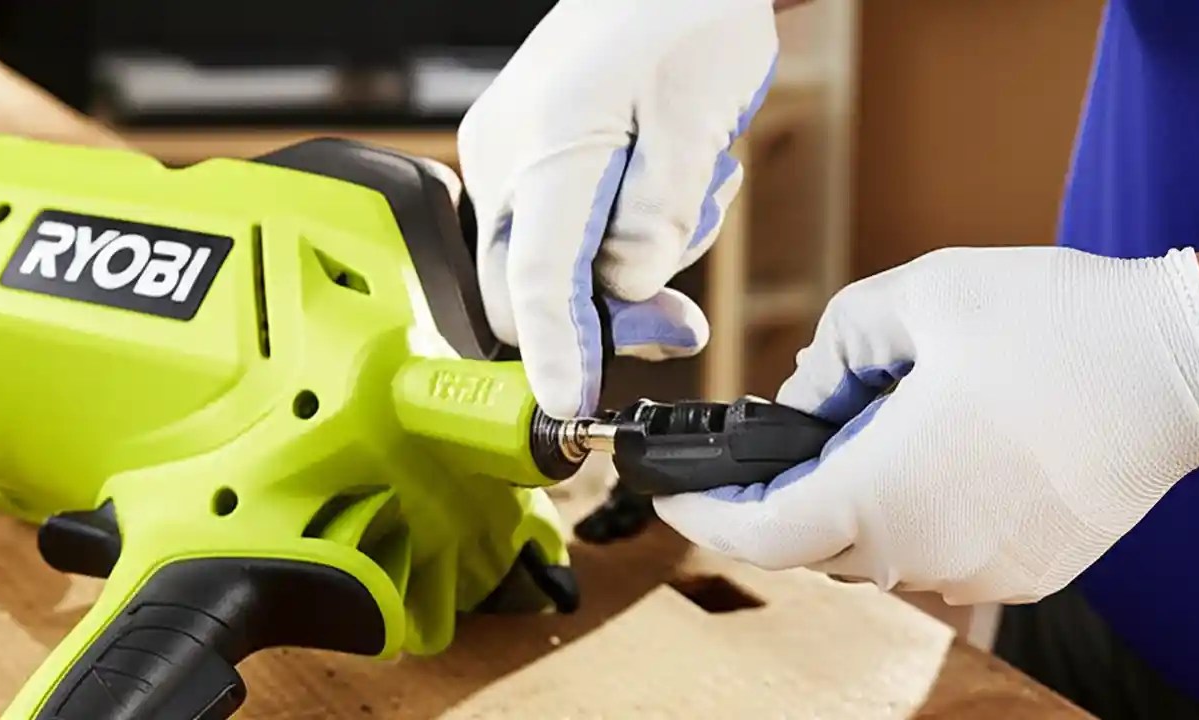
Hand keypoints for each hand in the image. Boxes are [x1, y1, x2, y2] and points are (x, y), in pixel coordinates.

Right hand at [458, 0, 778, 417]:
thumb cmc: (687, 24)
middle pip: (528, 289)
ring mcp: (504, 159)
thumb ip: (656, 227)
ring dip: (625, 268)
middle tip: (680, 317)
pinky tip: (665, 187)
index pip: (537, 278)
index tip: (569, 407)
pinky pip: (557, 237)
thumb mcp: (695, 131)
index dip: (555, 353)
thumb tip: (626, 295)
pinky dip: (613, 239)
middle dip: (605, 315)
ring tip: (690, 199)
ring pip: (549, 269)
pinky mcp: (521, 163)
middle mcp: (503, 157)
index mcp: (545, 144)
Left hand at [655, 246, 1198, 604]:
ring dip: (845, 503)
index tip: (671, 493)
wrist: (1185, 365)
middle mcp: (922, 553)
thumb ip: (834, 346)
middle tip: (770, 444)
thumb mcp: (916, 298)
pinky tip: (927, 458)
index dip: (702, 515)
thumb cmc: (1055, 326)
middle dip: (775, 499)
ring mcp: (976, 573)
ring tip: (862, 435)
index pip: (757, 535)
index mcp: (881, 494)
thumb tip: (805, 393)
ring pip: (870, 553)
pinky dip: (905, 515)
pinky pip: (931, 555)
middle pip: (809, 544)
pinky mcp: (1022, 573)